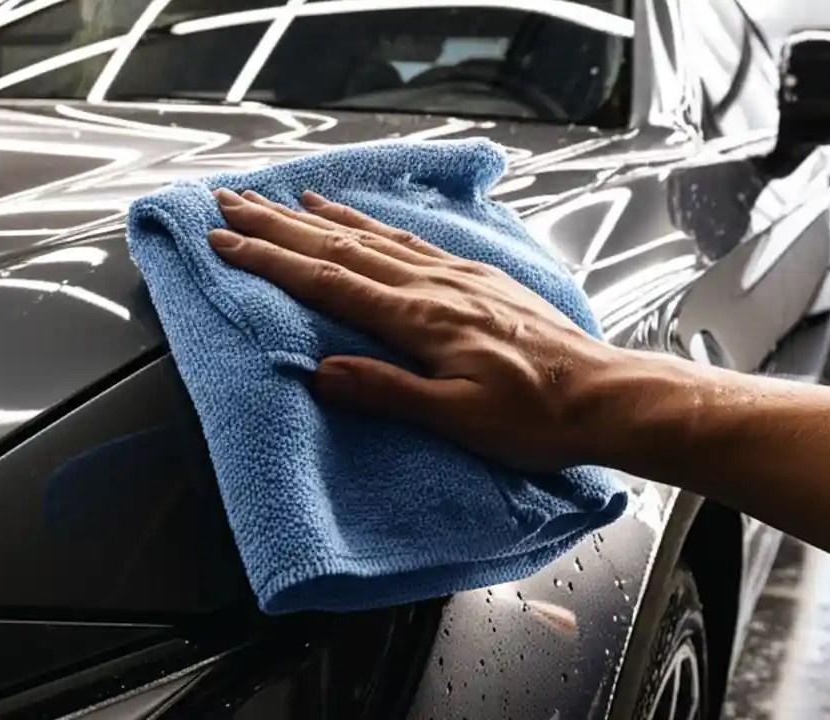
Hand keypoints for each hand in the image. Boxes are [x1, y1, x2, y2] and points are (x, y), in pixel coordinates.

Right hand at [207, 188, 628, 472]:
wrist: (604, 396)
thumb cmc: (536, 419)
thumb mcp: (458, 420)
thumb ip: (388, 392)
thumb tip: (322, 372)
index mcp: (420, 319)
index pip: (327, 282)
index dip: (270, 261)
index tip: (224, 241)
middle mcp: (432, 285)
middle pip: (338, 247)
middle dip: (277, 224)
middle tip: (230, 202)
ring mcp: (454, 276)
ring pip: (370, 236)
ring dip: (317, 217)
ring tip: (280, 199)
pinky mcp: (474, 278)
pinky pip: (407, 239)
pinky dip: (370, 223)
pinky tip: (355, 217)